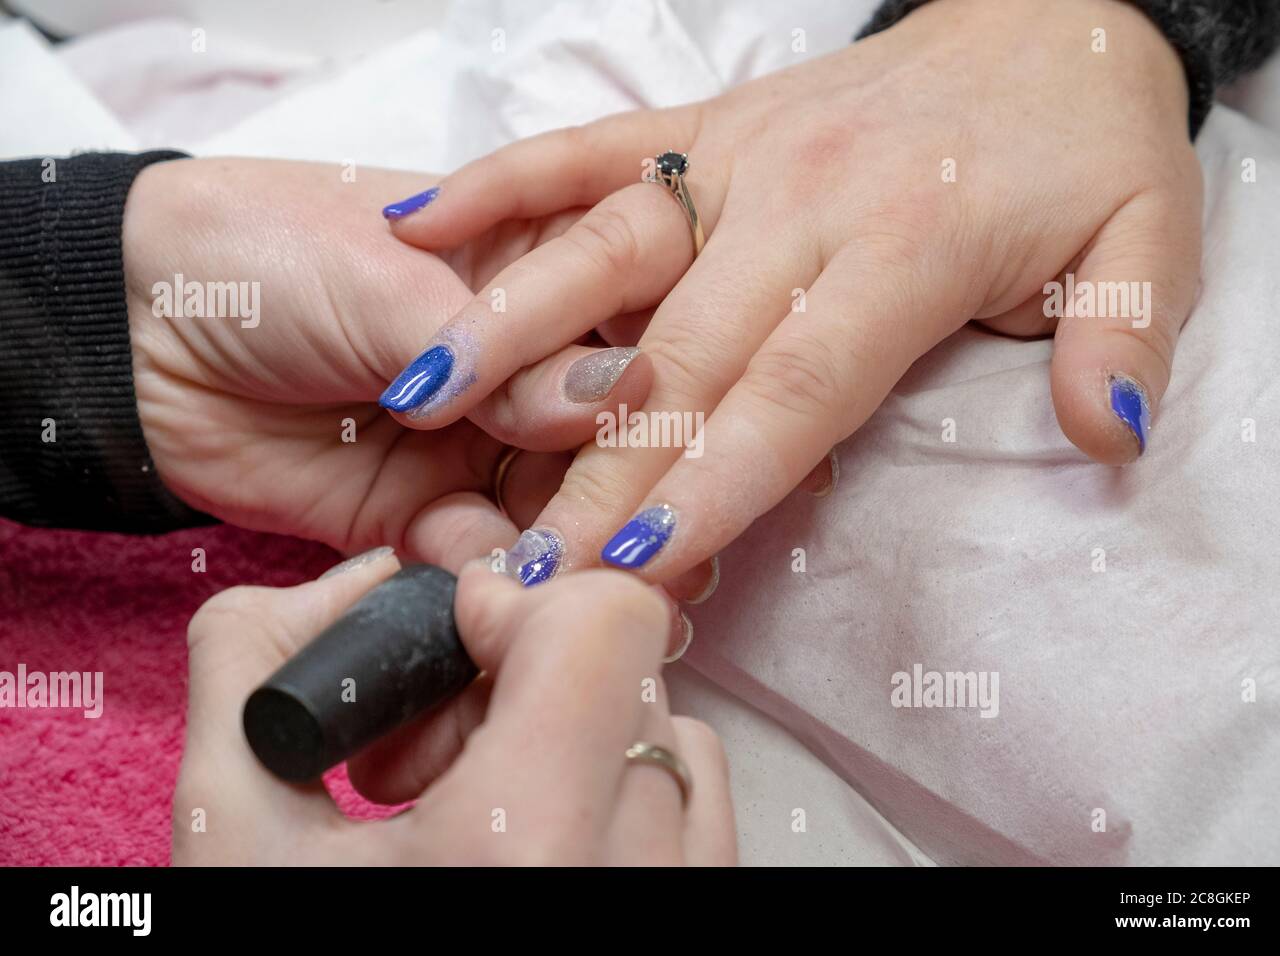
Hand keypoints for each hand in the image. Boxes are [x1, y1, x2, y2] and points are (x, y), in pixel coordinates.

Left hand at [123, 158, 652, 557]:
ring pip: (552, 510)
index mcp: (538, 276)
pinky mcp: (421, 516)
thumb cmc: (267, 250)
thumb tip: (623, 393)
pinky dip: (490, 580)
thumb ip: (506, 352)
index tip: (687, 444)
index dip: (663, 392)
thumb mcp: (396, 283)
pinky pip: (476, 557)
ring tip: (593, 586)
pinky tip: (504, 595)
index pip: (631, 333)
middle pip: (604, 441)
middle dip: (626, 493)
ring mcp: (477, 447)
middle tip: (663, 548)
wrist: (134, 326)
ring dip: (571, 551)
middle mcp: (523, 369)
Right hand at [172, 552, 735, 864]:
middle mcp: (632, 883)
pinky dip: (623, 791)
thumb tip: (362, 578)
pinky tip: (541, 848)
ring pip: (669, 728)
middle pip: (630, 668)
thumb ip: (256, 661)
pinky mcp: (705, 916)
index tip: (451, 646)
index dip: (519, 605)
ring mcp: (682, 905)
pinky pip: (697, 800)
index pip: (609, 624)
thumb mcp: (230, 835)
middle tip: (442, 755)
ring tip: (488, 813)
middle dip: (528, 675)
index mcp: (522, 852)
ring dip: (578, 732)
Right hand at [382, 0, 1200, 582]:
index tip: (640, 561)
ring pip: (604, 244)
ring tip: (419, 398)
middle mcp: (802, 200)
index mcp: (907, 244)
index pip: (795, 387)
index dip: (716, 480)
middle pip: (680, 350)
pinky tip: (420, 227)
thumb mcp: (1145, 238)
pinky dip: (502, 183)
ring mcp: (737, 153)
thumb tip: (1106, 436)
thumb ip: (1121, 337)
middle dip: (595, 462)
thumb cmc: (1080, 143)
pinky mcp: (702, 121)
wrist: (1040, 20)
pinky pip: (586, 148)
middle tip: (521, 553)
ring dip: (510, 324)